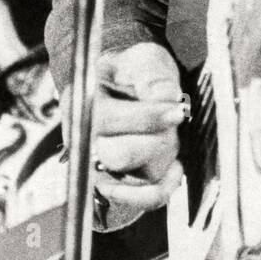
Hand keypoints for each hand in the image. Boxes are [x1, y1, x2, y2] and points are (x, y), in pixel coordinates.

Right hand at [63, 41, 186, 225]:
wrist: (125, 84)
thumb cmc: (133, 70)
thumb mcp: (143, 59)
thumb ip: (153, 78)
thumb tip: (166, 101)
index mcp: (83, 104)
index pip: (107, 120)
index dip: (146, 118)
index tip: (177, 110)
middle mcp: (85, 141)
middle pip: (120, 156)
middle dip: (157, 137)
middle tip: (174, 116)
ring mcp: (100, 166)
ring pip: (141, 176)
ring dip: (165, 154)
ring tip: (169, 130)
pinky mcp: (120, 182)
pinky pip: (143, 199)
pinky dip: (164, 188)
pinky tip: (176, 167)